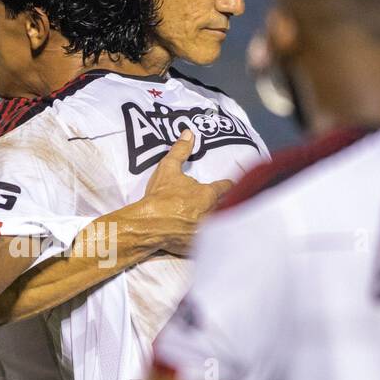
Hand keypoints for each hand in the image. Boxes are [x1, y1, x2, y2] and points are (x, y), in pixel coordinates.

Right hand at [139, 130, 233, 255]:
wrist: (148, 225)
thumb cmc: (160, 196)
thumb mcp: (168, 169)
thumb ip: (180, 150)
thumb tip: (188, 132)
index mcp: (208, 195)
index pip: (224, 187)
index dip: (228, 185)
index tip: (230, 184)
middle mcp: (212, 213)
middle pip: (225, 208)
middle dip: (226, 206)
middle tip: (228, 203)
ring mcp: (206, 232)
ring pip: (218, 226)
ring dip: (218, 223)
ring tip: (219, 222)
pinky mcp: (197, 246)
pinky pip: (207, 243)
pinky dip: (207, 240)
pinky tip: (206, 240)